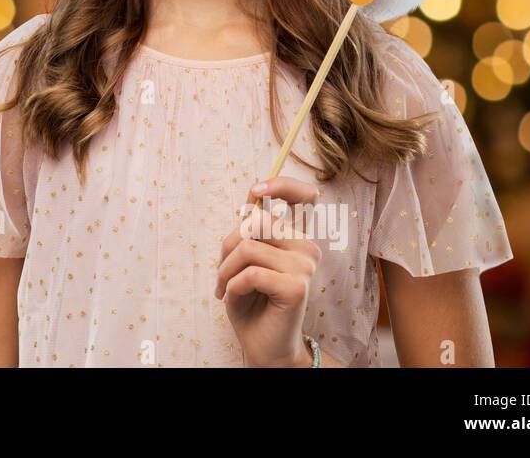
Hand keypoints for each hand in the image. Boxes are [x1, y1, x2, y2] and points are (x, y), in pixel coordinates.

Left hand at [215, 176, 322, 367]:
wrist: (263, 345)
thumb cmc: (251, 300)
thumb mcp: (244, 259)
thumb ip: (250, 230)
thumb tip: (251, 201)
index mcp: (296, 238)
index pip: (304, 197)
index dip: (281, 185)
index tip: (256, 191)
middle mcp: (306, 248)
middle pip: (255, 221)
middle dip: (228, 245)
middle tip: (222, 271)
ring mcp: (305, 266)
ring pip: (248, 247)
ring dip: (225, 270)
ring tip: (223, 287)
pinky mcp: (296, 287)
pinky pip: (250, 273)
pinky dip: (233, 285)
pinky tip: (232, 298)